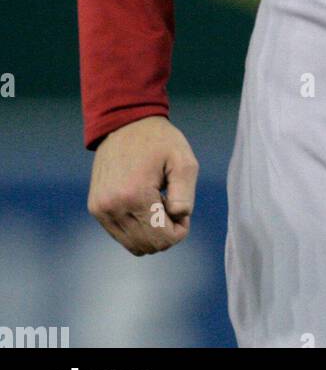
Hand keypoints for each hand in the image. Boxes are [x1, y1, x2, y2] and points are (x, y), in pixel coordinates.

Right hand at [88, 116, 198, 254]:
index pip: (162, 239)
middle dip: (167, 233)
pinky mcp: (96, 209)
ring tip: (158, 203)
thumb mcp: (183, 160)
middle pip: (148, 246)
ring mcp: (101, 210)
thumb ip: (185, 194)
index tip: (182, 208)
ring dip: (152, 232)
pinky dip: (138, 229)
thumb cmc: (159, 140)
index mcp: (135, 195)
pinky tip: (145, 205)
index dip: (180, 230)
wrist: (125, 123)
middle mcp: (112, 207)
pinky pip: (121, 235)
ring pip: (133, 245)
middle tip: (172, 204)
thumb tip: (178, 218)